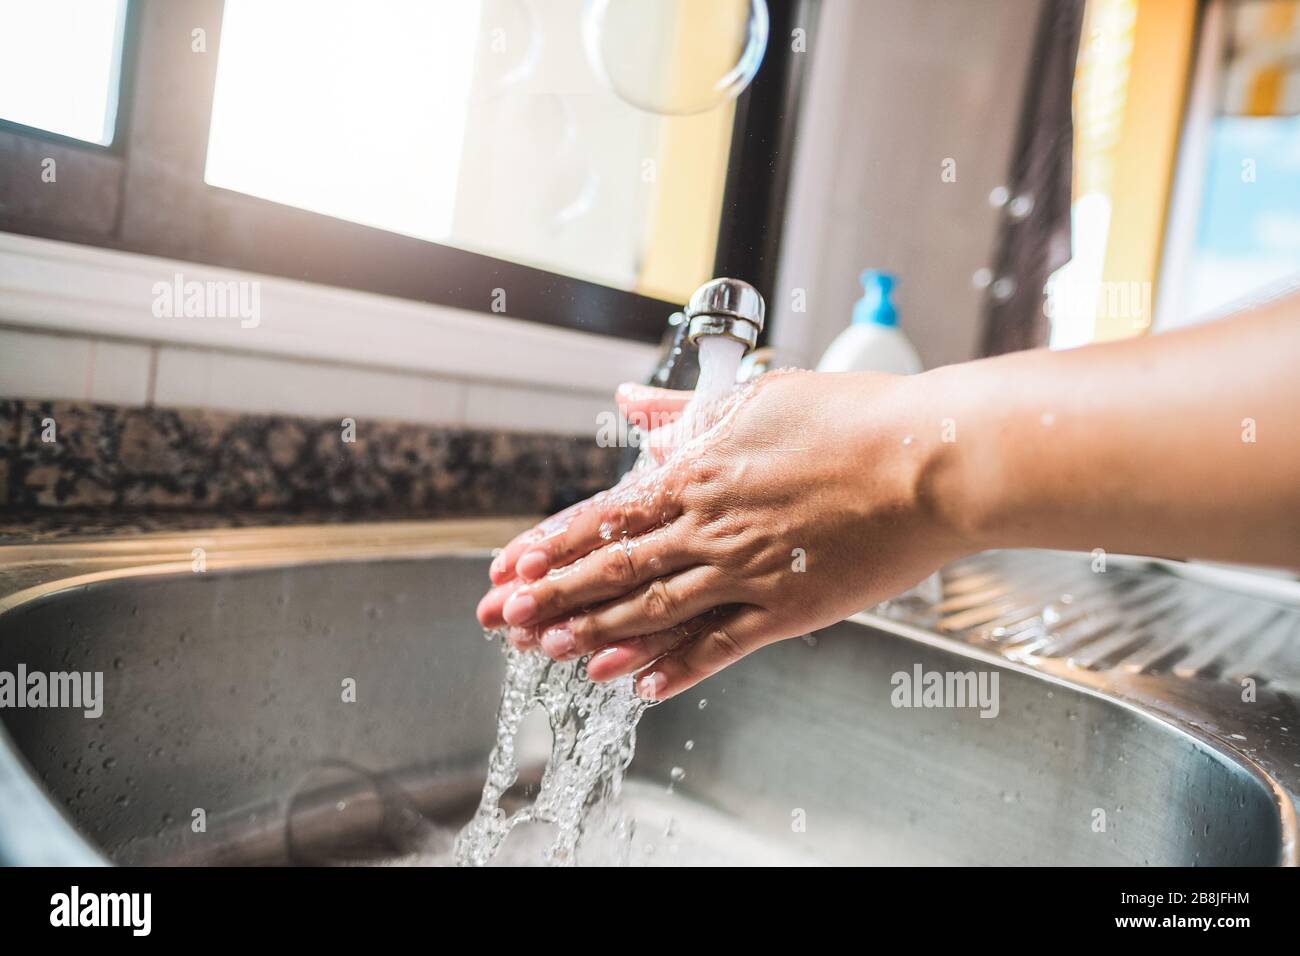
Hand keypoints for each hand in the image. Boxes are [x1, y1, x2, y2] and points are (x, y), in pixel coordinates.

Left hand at [476, 370, 966, 700]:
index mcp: (698, 473)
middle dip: (550, 595)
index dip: (551, 543)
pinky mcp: (789, 609)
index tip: (508, 564)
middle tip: (500, 618)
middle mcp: (709, 527)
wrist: (928, 458)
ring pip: (652, 609)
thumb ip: (684, 409)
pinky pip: (720, 645)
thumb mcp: (755, 398)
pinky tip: (636, 685)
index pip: (605, 514)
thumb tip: (628, 400)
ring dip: (594, 632)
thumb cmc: (849, 419)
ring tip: (547, 653)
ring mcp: (746, 572)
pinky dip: (676, 666)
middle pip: (612, 568)